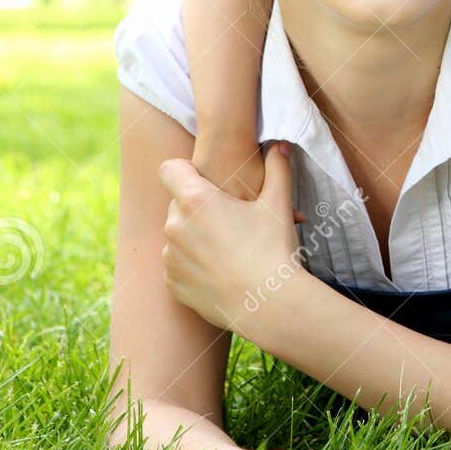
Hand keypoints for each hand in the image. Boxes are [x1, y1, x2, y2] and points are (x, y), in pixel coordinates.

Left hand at [158, 141, 299, 332]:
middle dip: (198, 208)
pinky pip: (179, 265)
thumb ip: (277, 169)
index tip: (207, 181)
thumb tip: (280, 144)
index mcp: (195, 200)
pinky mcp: (172, 283)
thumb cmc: (273, 251)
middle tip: (232, 221)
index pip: (170, 168)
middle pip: (177, 204)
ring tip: (230, 250)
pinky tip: (223, 271)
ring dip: (196, 237)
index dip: (186, 170)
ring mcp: (170, 257)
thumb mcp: (279, 206)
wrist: (268, 305)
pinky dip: (195, 265)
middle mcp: (174, 225)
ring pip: (178, 236)